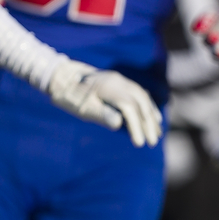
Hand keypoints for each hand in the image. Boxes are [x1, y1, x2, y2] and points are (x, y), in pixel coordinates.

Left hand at [48, 58, 162, 146]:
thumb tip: (119, 124)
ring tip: (155, 134)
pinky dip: (147, 107)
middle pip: (140, 102)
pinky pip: (140, 94)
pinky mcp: (121, 82)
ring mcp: (121, 80)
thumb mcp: (81, 107)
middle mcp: (118, 80)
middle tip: (152, 143)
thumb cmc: (69, 95)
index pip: (129, 107)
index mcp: (108, 86)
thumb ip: (101, 114)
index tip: (139, 143)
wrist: (62, 76)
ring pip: (143, 98)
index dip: (136, 126)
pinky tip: (153, 118)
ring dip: (151, 116)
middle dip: (148, 124)